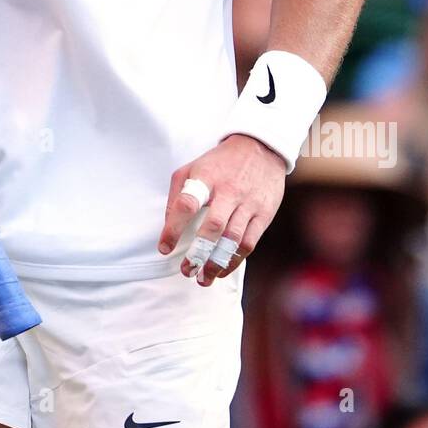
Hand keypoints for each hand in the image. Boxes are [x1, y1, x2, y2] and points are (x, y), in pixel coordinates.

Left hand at [158, 134, 285, 284]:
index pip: (186, 204)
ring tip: (203, 278)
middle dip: (198, 253)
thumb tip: (167, 226)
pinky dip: (234, 260)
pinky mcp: (264, 214)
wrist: (260, 149)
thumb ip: (177, 194)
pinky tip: (222, 270)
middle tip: (186, 270)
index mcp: (206, 177)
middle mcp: (229, 191)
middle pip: (213, 226)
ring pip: (232, 240)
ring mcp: (248, 203)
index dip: (173, 228)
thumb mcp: (192, 167)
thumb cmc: (219, 163)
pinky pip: (249, 243)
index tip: (164, 248)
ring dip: (216, 263)